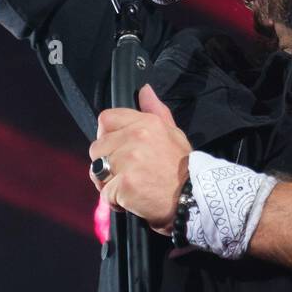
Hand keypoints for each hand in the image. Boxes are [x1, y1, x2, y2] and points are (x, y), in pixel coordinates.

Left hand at [90, 85, 190, 235]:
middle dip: (106, 164)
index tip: (115, 150)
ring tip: (128, 188)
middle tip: (125, 174)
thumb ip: (156, 111)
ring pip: (97, 172)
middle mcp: (135, 137)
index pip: (106, 119)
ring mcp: (129, 161)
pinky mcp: (125, 184)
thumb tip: (145, 89)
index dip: (106, 136)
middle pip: (97, 148)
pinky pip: (105, 194)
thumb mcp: (173, 133)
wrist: (194, 197)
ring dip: (108, 184)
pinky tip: (132, 200)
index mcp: (145, 123)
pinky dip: (116, 202)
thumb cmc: (183, 168)